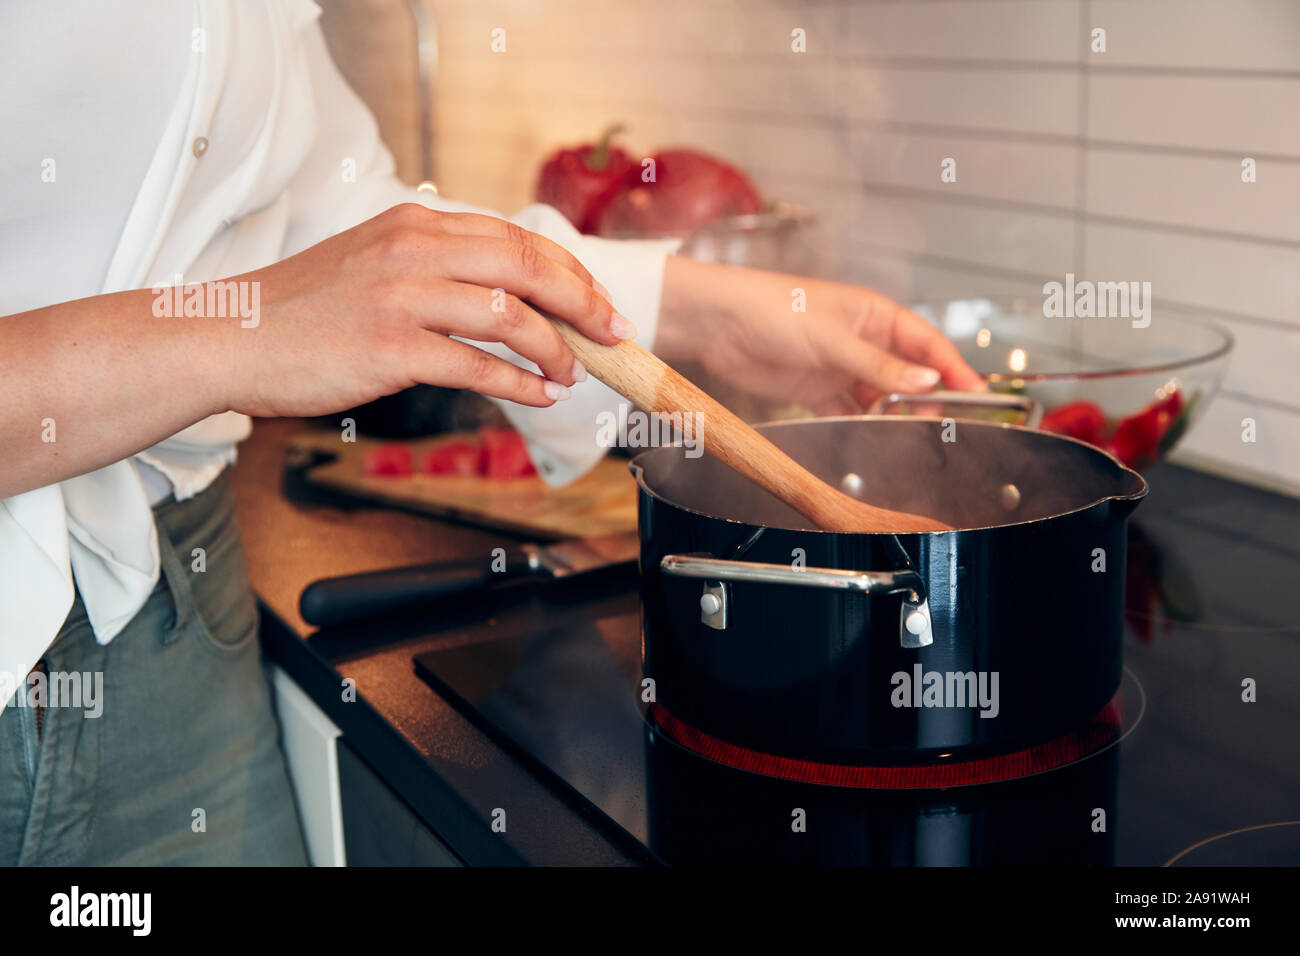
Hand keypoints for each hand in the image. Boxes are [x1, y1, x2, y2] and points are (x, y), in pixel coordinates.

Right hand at [222, 203, 634, 417]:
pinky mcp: (390, 348)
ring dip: (556, 349)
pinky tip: (539, 395)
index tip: (599, 300)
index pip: (516, 238)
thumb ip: (435, 266)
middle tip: (613, 333)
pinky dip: (520, 383)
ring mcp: (402, 298)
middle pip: (527, 266)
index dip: (570, 271)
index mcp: (414, 225)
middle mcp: (413, 251)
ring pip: (511, 316)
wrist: (230, 336)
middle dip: (584, 302)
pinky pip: (478, 366)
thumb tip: (506, 296)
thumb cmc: (303, 310)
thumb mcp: (373, 262)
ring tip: (573, 373)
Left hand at [654, 256, 984, 414]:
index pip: (927, 344)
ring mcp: (840, 367)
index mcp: (875, 315)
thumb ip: (879, 366)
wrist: (716, 323)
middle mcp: (862, 341)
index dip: (954, 370)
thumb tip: (926, 384)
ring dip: (892, 418)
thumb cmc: (772, 307)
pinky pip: (848, 412)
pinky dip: (859, 426)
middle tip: (936, 427)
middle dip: (924, 401)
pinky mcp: (815, 390)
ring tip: (907, 439)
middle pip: (907, 376)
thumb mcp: (832, 337)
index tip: (978, 395)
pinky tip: (869, 441)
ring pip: (879, 399)